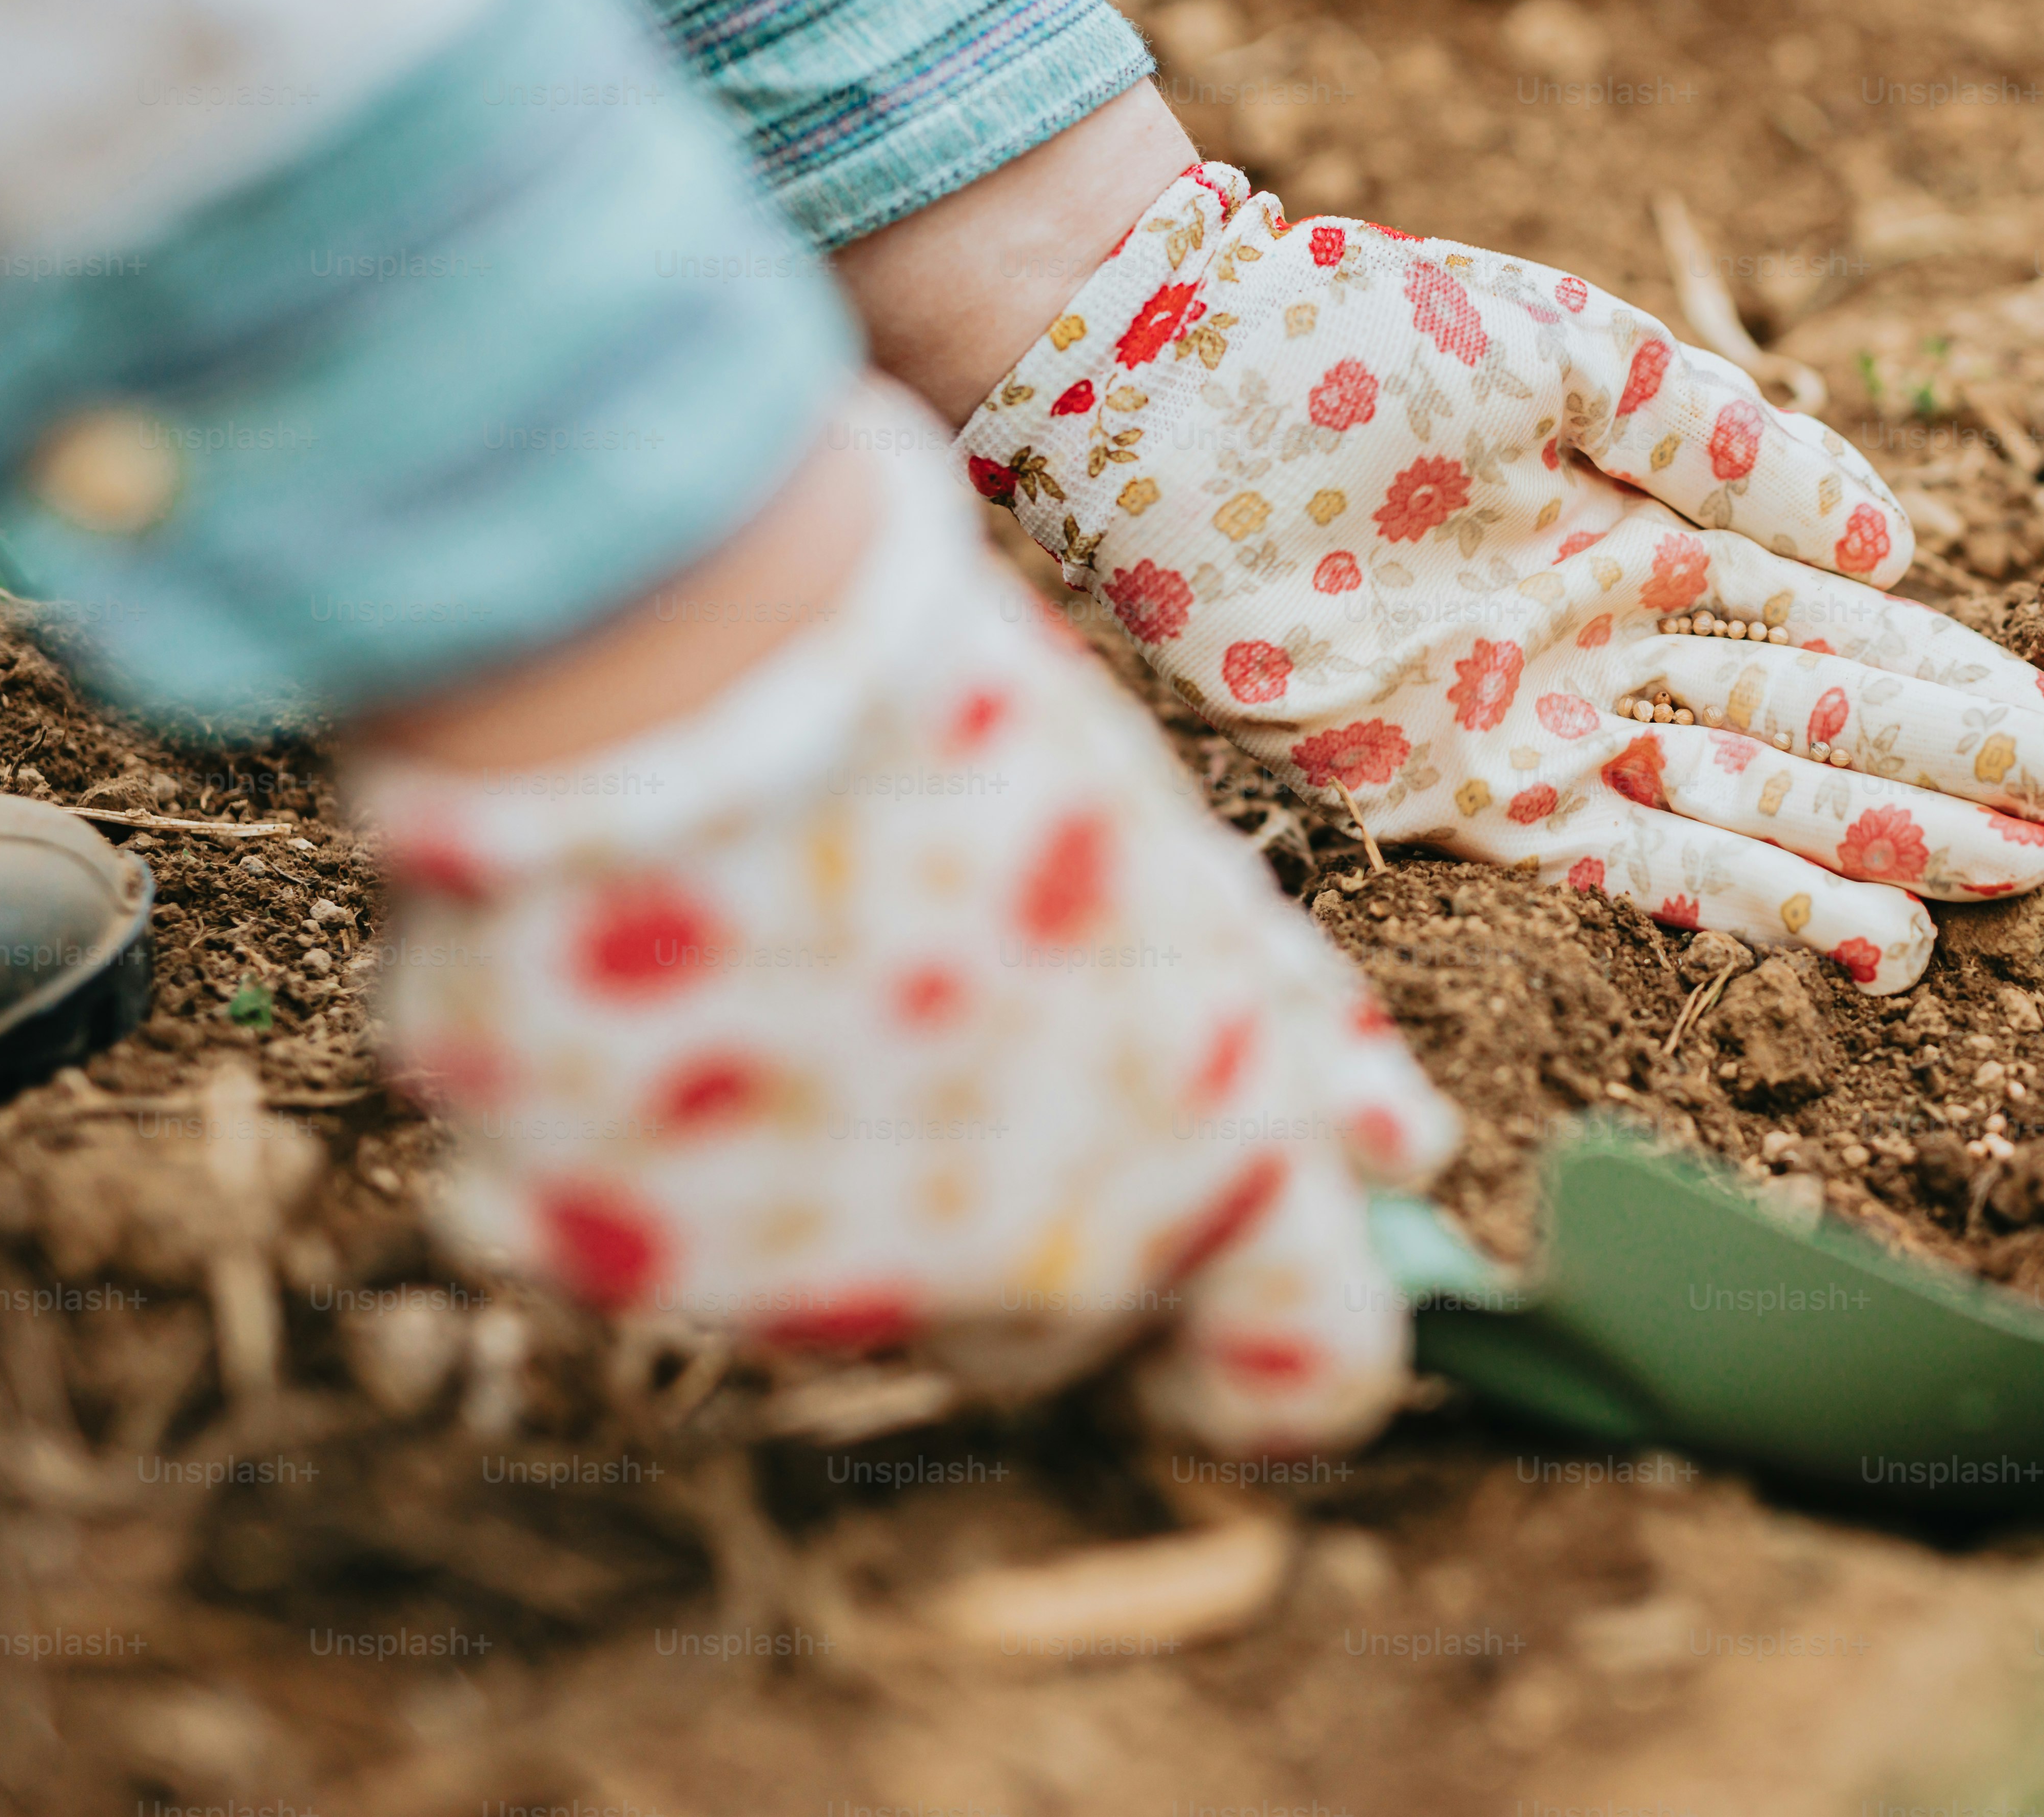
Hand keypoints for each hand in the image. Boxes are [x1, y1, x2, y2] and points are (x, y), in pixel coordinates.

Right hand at [355, 387, 1458, 1456]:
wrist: (683, 669)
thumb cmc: (964, 737)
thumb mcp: (1177, 881)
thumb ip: (1288, 1034)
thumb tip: (1409, 1153)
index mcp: (1220, 1161)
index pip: (1311, 1374)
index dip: (1279, 1339)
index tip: (1246, 1276)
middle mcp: (1044, 1268)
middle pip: (1074, 1334)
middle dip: (1050, 1229)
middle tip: (979, 1037)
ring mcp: (834, 1290)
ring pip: (883, 1300)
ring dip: (870, 1193)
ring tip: (816, 977)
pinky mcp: (634, 1266)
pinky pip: (688, 1249)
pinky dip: (693, 1161)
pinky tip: (675, 994)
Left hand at [957, 164, 2043, 993]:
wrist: (1179, 390)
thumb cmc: (1374, 338)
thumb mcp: (1581, 359)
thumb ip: (1728, 445)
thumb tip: (1892, 539)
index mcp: (1651, 533)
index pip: (1836, 624)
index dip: (1952, 679)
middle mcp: (1612, 645)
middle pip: (1810, 727)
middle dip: (1942, 773)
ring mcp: (1541, 726)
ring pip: (1741, 806)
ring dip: (1867, 852)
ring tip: (1998, 889)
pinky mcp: (1454, 796)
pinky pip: (1622, 865)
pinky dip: (1735, 900)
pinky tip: (1850, 931)